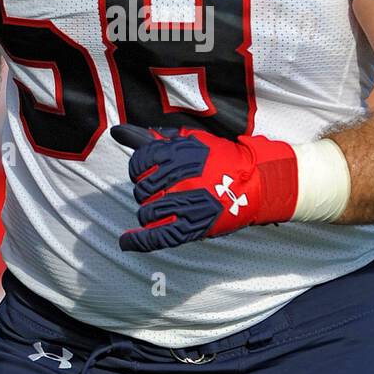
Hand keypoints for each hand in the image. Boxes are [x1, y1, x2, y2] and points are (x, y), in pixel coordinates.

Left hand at [110, 123, 297, 252]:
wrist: (255, 181)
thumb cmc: (220, 159)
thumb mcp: (189, 140)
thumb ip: (153, 138)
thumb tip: (118, 131)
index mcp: (178, 154)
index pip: (139, 164)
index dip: (140, 170)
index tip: (148, 173)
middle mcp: (180, 179)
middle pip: (141, 190)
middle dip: (147, 191)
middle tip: (163, 191)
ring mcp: (186, 205)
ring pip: (147, 213)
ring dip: (150, 212)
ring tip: (163, 208)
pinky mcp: (193, 227)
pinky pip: (158, 237)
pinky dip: (138, 242)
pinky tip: (126, 242)